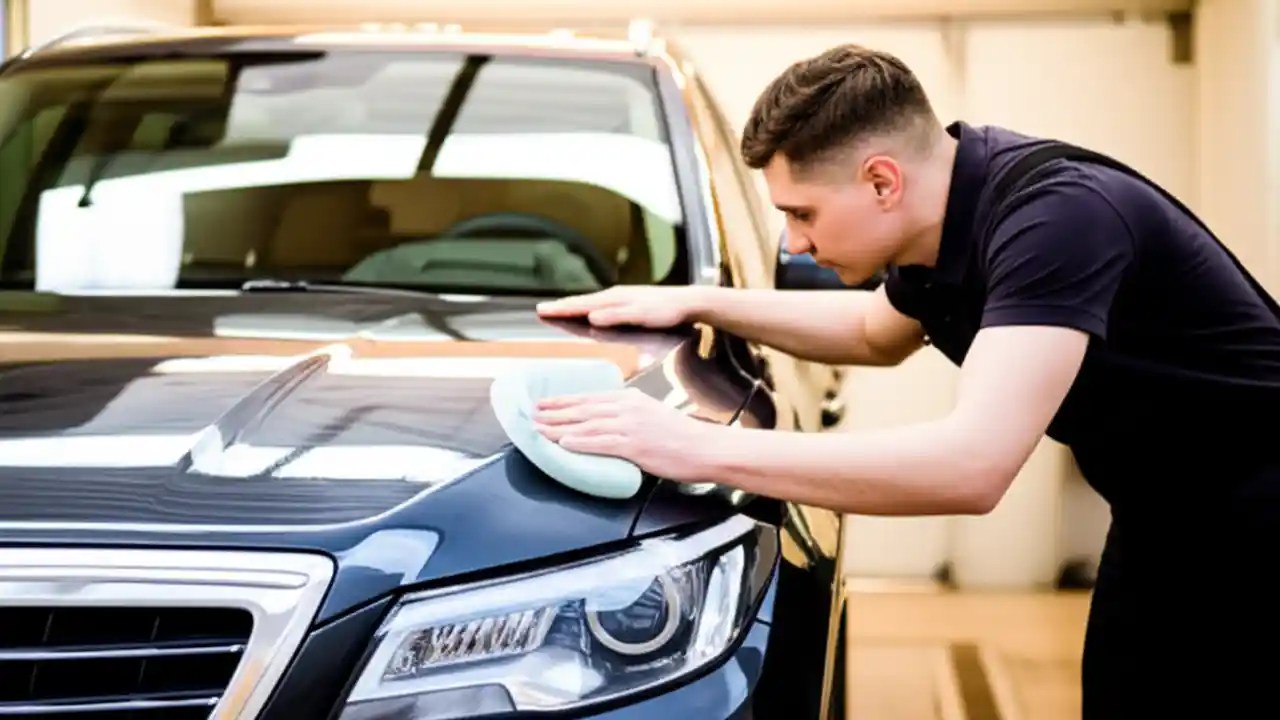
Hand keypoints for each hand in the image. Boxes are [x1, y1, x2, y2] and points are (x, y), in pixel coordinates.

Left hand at [534, 388, 721, 482]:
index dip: (564, 401)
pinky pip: (601, 442)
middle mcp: (628, 407)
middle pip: (583, 409)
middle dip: (554, 412)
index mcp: (631, 398)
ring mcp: (631, 425)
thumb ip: (629, 414)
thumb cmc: (682, 436)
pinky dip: (580, 442)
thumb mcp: (653, 414)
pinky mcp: (635, 444)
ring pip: (587, 424)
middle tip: (532, 414)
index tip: (545, 403)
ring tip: (539, 429)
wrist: (705, 448)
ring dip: (559, 427)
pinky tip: (563, 443)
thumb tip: (607, 421)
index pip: (590, 398)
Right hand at [535, 285, 706, 328]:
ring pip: (590, 302)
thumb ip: (617, 316)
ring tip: (557, 309)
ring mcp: (621, 298)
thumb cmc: (666, 311)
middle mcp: (615, 296)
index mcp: (614, 299)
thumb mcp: (642, 315)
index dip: (561, 309)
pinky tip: (588, 311)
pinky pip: (600, 304)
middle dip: (561, 306)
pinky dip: (587, 307)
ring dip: (573, 306)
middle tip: (540, 309)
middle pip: (582, 301)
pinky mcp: (628, 302)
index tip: (542, 310)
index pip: (581, 305)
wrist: (688, 302)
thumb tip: (592, 316)